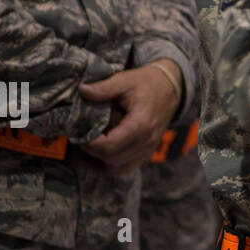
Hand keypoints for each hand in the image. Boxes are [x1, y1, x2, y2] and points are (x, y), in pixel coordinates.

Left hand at [77, 60, 180, 174]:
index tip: (79, 133)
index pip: (110, 146)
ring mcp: (149, 149)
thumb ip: (103, 88)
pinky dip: (110, 166)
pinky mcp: (147, 152)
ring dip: (99, 161)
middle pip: (112, 159)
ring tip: (89, 147)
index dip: (90, 144)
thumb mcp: (125, 80)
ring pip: (117, 168)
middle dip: (91, 152)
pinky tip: (100, 155)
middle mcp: (147, 140)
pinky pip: (126, 168)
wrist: (171, 88)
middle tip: (80, 138)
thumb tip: (82, 90)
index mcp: (142, 123)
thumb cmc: (147, 83)